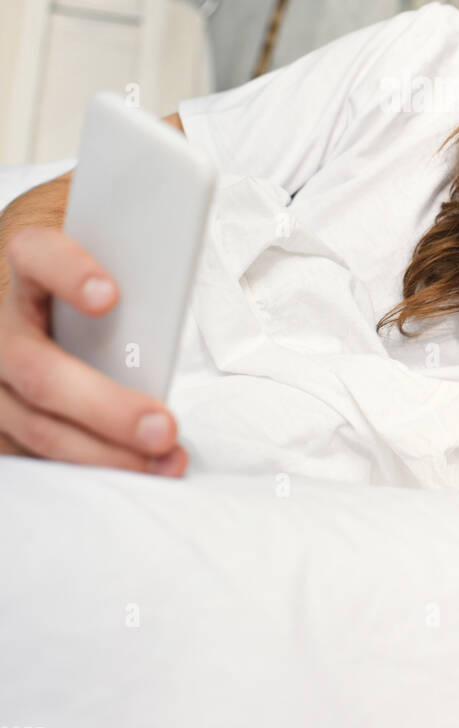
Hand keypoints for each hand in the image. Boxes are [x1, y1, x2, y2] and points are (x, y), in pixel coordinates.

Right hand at [0, 226, 187, 474]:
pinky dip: (95, 469)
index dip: (68, 273)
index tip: (111, 296)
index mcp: (26, 273)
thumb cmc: (91, 303)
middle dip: (106, 407)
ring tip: (164, 459)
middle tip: (164, 426)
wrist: (48, 324)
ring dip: (108, 453)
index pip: (35, 255)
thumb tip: (172, 298)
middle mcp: (0, 330)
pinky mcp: (1, 426)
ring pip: (39, 427)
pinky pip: (42, 457)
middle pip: (39, 371)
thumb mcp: (104, 282)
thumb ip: (129, 289)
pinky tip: (138, 472)